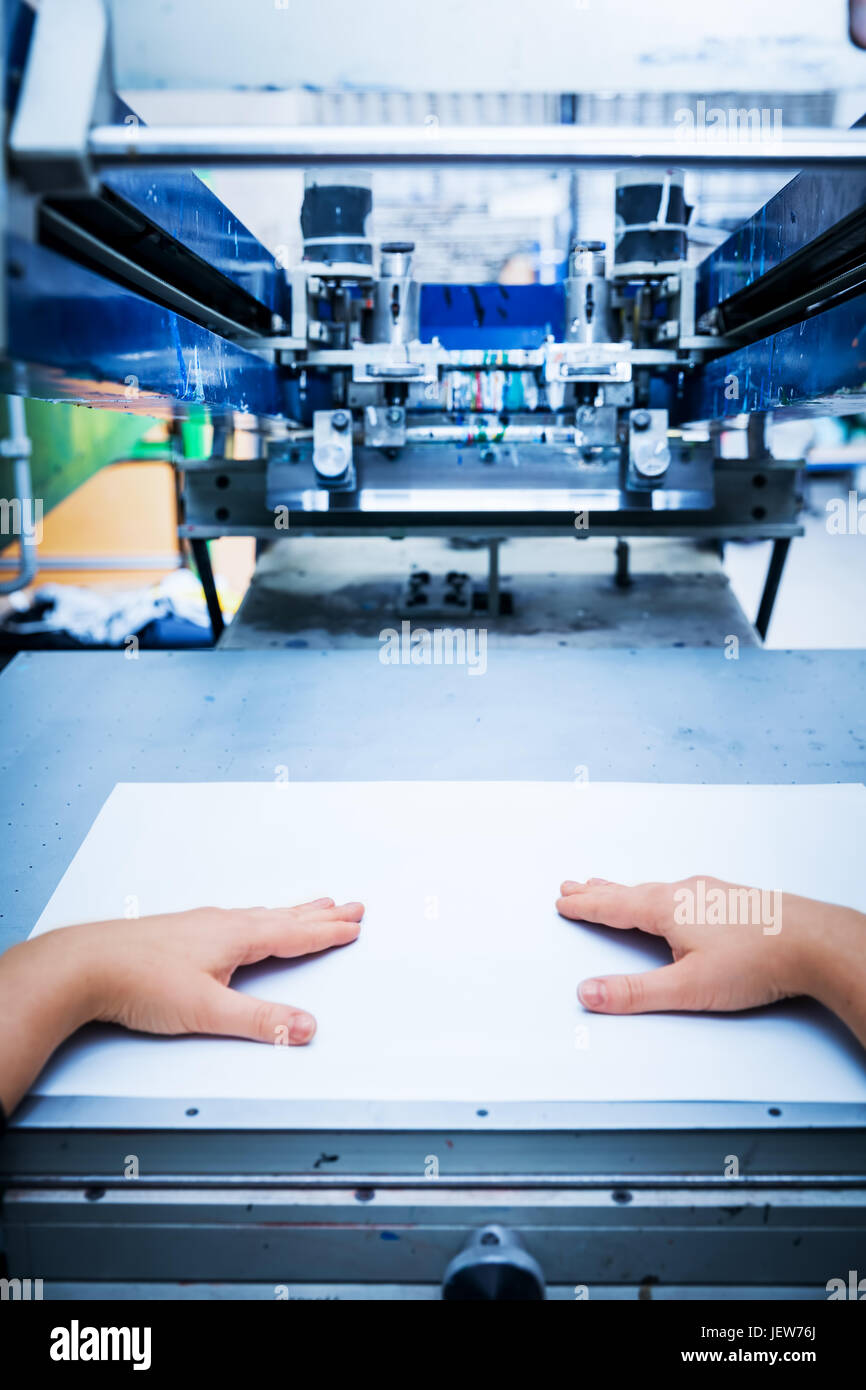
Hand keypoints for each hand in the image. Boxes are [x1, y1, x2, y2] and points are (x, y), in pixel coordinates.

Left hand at [0, 898, 363, 1113]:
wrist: (85, 965)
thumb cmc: (141, 983)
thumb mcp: (208, 1010)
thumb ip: (261, 1020)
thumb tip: (307, 1027)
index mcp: (237, 937)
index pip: (294, 934)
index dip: (327, 933)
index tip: (354, 926)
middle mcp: (223, 924)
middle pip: (284, 917)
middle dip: (320, 915)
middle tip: (351, 906)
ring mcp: (201, 926)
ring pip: (260, 915)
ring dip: (293, 912)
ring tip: (312, 906)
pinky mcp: (182, 933)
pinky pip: (237, 918)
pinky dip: (261, 917)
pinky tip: (249, 921)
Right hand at [556, 875, 865, 1044]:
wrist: (812, 941)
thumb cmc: (755, 962)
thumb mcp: (687, 987)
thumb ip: (635, 993)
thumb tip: (588, 993)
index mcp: (666, 909)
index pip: (613, 907)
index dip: (585, 907)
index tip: (563, 901)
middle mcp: (684, 893)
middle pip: (630, 892)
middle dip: (598, 891)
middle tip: (574, 885)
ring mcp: (710, 893)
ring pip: (657, 889)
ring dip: (628, 890)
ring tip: (614, 889)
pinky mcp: (732, 899)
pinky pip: (682, 890)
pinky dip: (660, 892)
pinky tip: (674, 899)